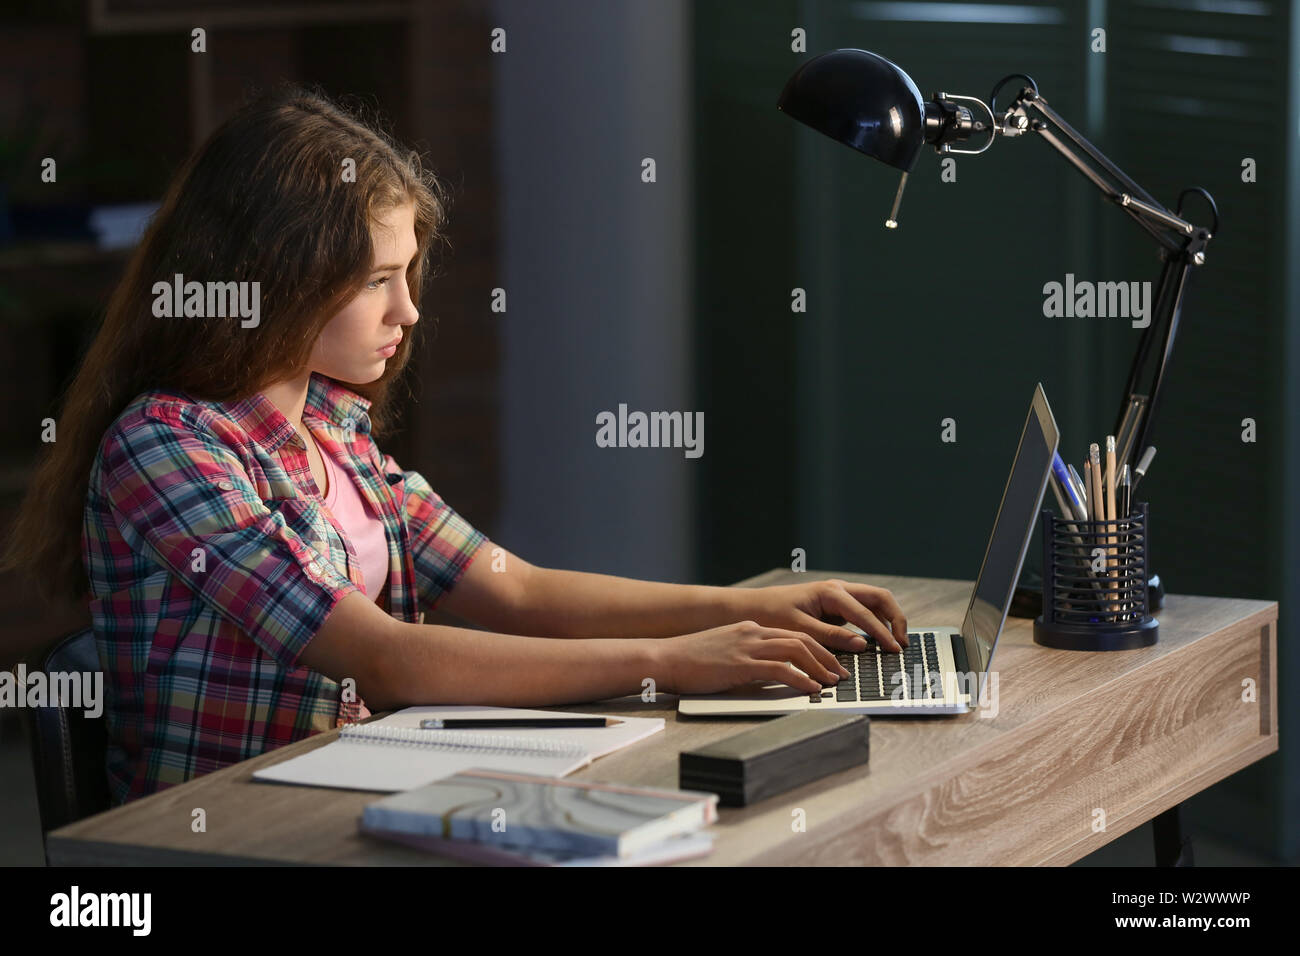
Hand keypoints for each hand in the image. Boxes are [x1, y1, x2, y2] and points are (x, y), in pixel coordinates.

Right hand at [659, 620, 851, 694]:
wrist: (664, 658)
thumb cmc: (688, 661)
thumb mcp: (723, 652)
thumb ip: (746, 658)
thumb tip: (769, 674)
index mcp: (749, 628)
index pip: (792, 634)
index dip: (816, 648)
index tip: (830, 662)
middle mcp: (752, 632)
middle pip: (801, 638)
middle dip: (826, 656)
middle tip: (840, 673)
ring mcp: (747, 646)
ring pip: (796, 650)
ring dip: (819, 667)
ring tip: (831, 682)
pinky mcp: (741, 664)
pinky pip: (781, 670)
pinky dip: (801, 679)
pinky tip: (811, 689)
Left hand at [731, 578, 908, 652]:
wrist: (753, 607)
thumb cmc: (772, 615)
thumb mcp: (800, 629)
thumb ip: (831, 637)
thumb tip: (863, 645)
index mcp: (831, 592)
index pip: (865, 612)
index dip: (882, 632)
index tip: (895, 649)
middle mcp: (839, 589)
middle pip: (880, 598)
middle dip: (895, 618)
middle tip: (903, 643)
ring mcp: (839, 596)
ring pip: (874, 603)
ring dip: (888, 620)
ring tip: (896, 643)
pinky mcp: (836, 606)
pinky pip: (863, 611)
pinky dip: (875, 623)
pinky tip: (879, 641)